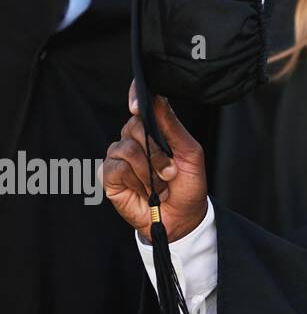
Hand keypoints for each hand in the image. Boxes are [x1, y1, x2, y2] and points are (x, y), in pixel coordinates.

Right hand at [104, 81, 206, 240]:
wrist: (182, 218)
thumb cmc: (188, 184)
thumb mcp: (190, 153)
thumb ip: (172, 126)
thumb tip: (158, 98)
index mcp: (155, 128)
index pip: (141, 103)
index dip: (136, 96)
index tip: (138, 104)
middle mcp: (135, 139)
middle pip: (134, 126)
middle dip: (156, 151)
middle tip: (170, 170)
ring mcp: (120, 156)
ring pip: (126, 148)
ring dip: (148, 170)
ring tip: (159, 184)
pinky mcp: (109, 176)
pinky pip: (116, 167)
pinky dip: (135, 180)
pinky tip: (144, 190)